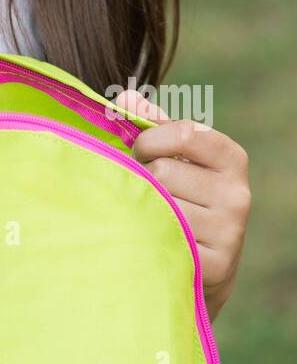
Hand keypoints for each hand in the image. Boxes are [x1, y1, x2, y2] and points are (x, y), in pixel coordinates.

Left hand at [114, 90, 250, 321]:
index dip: (149, 141)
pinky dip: (150, 236)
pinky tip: (158, 239)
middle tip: (147, 192)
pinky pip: (162, 238)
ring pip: (159, 206)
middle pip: (163, 172)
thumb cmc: (181, 195)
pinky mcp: (216, 264)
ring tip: (153, 216)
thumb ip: (150, 124)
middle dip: (144, 179)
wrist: (203, 262)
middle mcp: (237, 193)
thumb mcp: (172, 154)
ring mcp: (229, 231)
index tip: (142, 153)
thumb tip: (125, 98)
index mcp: (231, 158)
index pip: (183, 133)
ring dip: (144, 209)